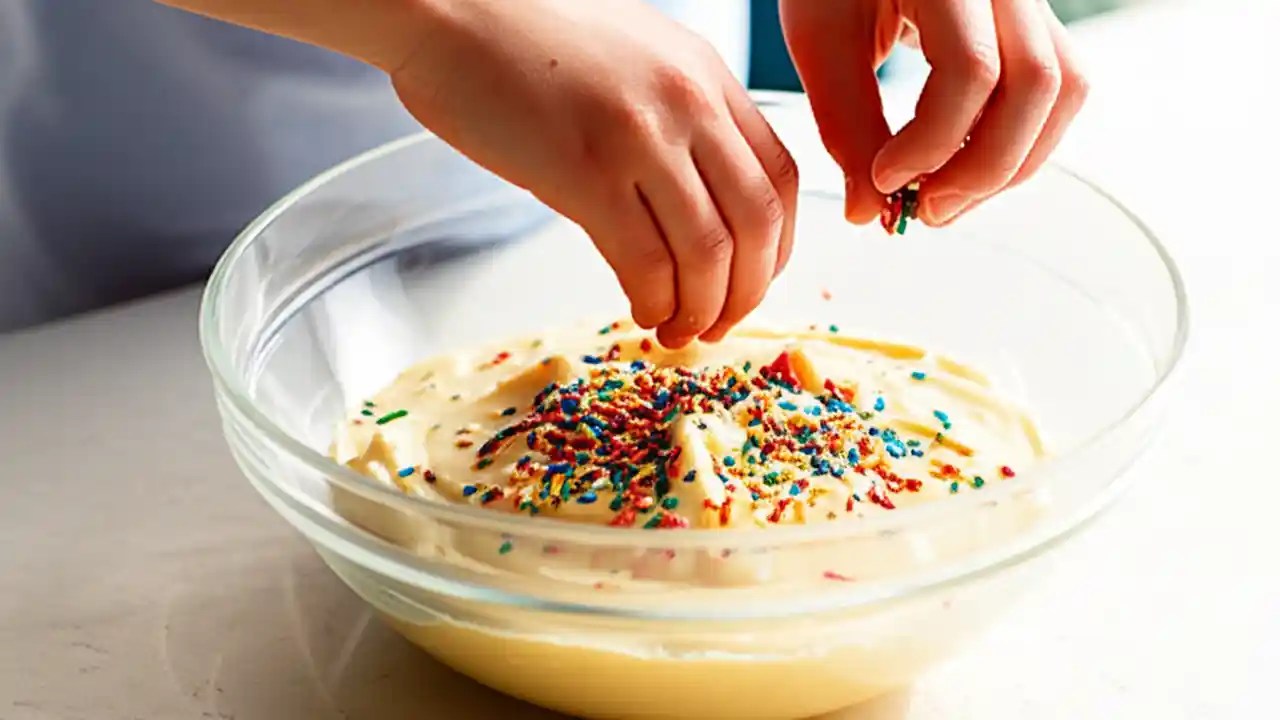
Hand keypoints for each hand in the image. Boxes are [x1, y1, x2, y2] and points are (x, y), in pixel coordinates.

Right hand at [391, 0, 797, 346]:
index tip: (751, 283)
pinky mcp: (586, 171)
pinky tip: (643, 313)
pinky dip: (654, 302)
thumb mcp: (631, 60)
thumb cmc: (524, 40)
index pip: (779, 177)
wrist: (449, 9)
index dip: (775, 249)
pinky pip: (645, 261)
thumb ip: (675, 119)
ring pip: (708, 251)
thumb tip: (692, 203)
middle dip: (746, 292)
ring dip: (700, 308)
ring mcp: (640, 136)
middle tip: (719, 326)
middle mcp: (687, 102)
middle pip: (756, 221)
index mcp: (705, 75)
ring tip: (678, 330)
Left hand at [780, 0, 1087, 226]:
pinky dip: (1017, 141)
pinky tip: (961, 166)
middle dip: (982, 169)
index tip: (882, 180)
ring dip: (1008, 164)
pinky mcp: (1034, 21)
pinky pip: (1056, 89)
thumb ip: (845, 124)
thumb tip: (869, 212)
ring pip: (1063, 93)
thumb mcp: (820, 40)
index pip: (971, 71)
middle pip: (1037, 87)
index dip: (930, 144)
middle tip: (923, 211)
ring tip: (943, 198)